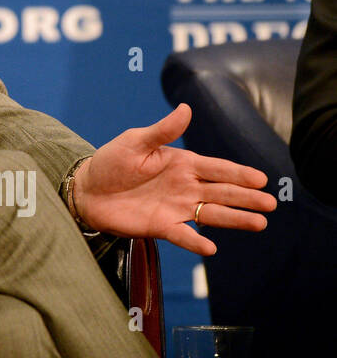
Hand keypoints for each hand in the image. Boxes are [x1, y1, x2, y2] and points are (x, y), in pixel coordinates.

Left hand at [73, 103, 277, 255]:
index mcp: (181, 163)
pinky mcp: (161, 226)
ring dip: (235, 219)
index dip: (239, 173)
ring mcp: (175, 207)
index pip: (217, 168)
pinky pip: (183, 235)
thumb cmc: (111, 162)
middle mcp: (185, 186)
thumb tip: (186, 109)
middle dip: (246, 197)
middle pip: (222, 192)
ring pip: (212, 214)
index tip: (261, 179)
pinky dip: (195, 242)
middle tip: (271, 203)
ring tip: (259, 223)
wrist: (87, 189)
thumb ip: (162, 131)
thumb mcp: (135, 141)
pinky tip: (210, 248)